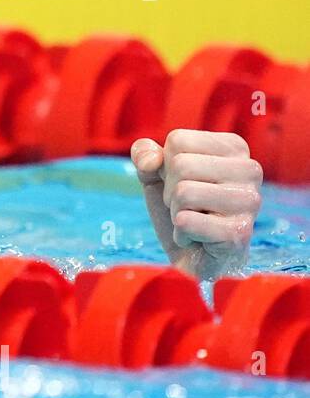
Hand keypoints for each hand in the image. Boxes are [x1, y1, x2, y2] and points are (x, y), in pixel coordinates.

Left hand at [130, 129, 262, 279]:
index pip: (178, 140)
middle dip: (170, 191)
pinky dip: (180, 234)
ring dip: (175, 212)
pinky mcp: (240, 232)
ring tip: (193, 221)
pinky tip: (198, 239)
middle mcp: (250, 170)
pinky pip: (186, 221)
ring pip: (183, 192)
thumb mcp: (156, 176)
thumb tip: (150, 160)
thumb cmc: (180, 209)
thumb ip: (145, 156)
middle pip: (180, 164)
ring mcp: (249, 201)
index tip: (182, 182)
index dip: (166, 166)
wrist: (195, 257)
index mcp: (234, 148)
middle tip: (186, 207)